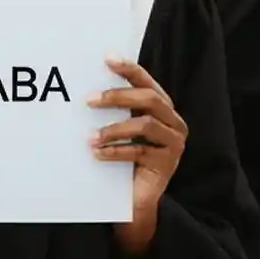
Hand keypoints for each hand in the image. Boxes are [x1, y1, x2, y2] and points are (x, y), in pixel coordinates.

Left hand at [89, 55, 187, 254]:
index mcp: (161, 108)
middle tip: (89, 100)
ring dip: (113, 129)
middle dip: (117, 96)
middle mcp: (172, 121)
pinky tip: (97, 154)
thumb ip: (112, 110)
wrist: (134, 200)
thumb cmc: (122, 158)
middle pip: (148, 99)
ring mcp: (174, 142)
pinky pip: (140, 152)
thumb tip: (85, 89)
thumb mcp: (118, 129)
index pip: (146, 82)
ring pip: (144, 124)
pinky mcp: (167, 163)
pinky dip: (115, 151)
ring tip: (90, 137)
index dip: (129, 69)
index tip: (107, 59)